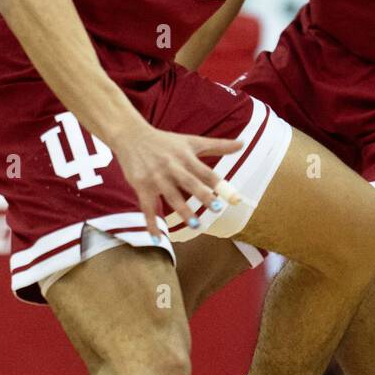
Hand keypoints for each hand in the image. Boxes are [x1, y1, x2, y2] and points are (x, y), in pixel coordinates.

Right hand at [109, 122, 243, 237]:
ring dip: (183, 210)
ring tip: (196, 225)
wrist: (131, 135)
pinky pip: (147, 207)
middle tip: (217, 209)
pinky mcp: (141, 185)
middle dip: (203, 196)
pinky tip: (157, 238)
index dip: (221, 185)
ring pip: (171, 196)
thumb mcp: (191, 141)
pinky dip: (151, 223)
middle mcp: (173, 166)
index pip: (206, 172)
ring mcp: (156, 177)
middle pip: (190, 182)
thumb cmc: (166, 141)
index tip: (235, 199)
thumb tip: (243, 143)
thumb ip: (218, 145)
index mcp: (186, 157)